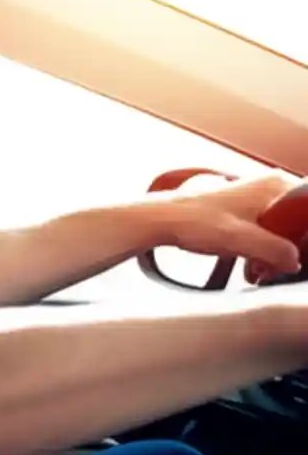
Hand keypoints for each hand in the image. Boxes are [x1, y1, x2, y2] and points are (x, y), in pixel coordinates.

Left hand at [156, 173, 302, 283]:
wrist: (160, 220)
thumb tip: (293, 262)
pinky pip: (261, 229)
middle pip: (295, 222)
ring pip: (278, 228)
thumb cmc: (196, 222)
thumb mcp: (243, 240)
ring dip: (271, 252)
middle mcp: (267, 185)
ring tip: (258, 270)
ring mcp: (252, 195)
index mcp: (276, 185)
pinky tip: (248, 264)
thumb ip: (276, 252)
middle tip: (276, 268)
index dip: (305, 238)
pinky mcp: (238, 207)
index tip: (297, 256)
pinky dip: (258, 247)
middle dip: (287, 248)